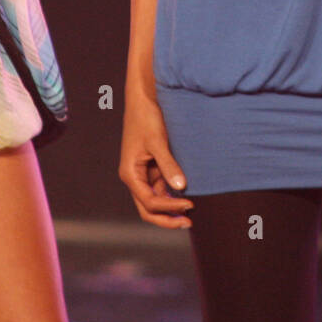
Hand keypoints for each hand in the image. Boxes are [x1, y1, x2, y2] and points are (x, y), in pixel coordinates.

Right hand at [119, 90, 192, 228]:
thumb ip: (168, 165)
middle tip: (189, 222)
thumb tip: (181, 187)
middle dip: (166, 218)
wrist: (143, 99)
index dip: (169, 207)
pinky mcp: (151, 167)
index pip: (149, 201)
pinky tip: (185, 197)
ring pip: (155, 201)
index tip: (190, 204)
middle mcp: (134, 177)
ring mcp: (143, 174)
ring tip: (190, 212)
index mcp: (130, 173)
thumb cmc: (146, 118)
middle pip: (148, 209)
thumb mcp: (158, 141)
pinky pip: (160, 188)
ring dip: (170, 208)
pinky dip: (171, 195)